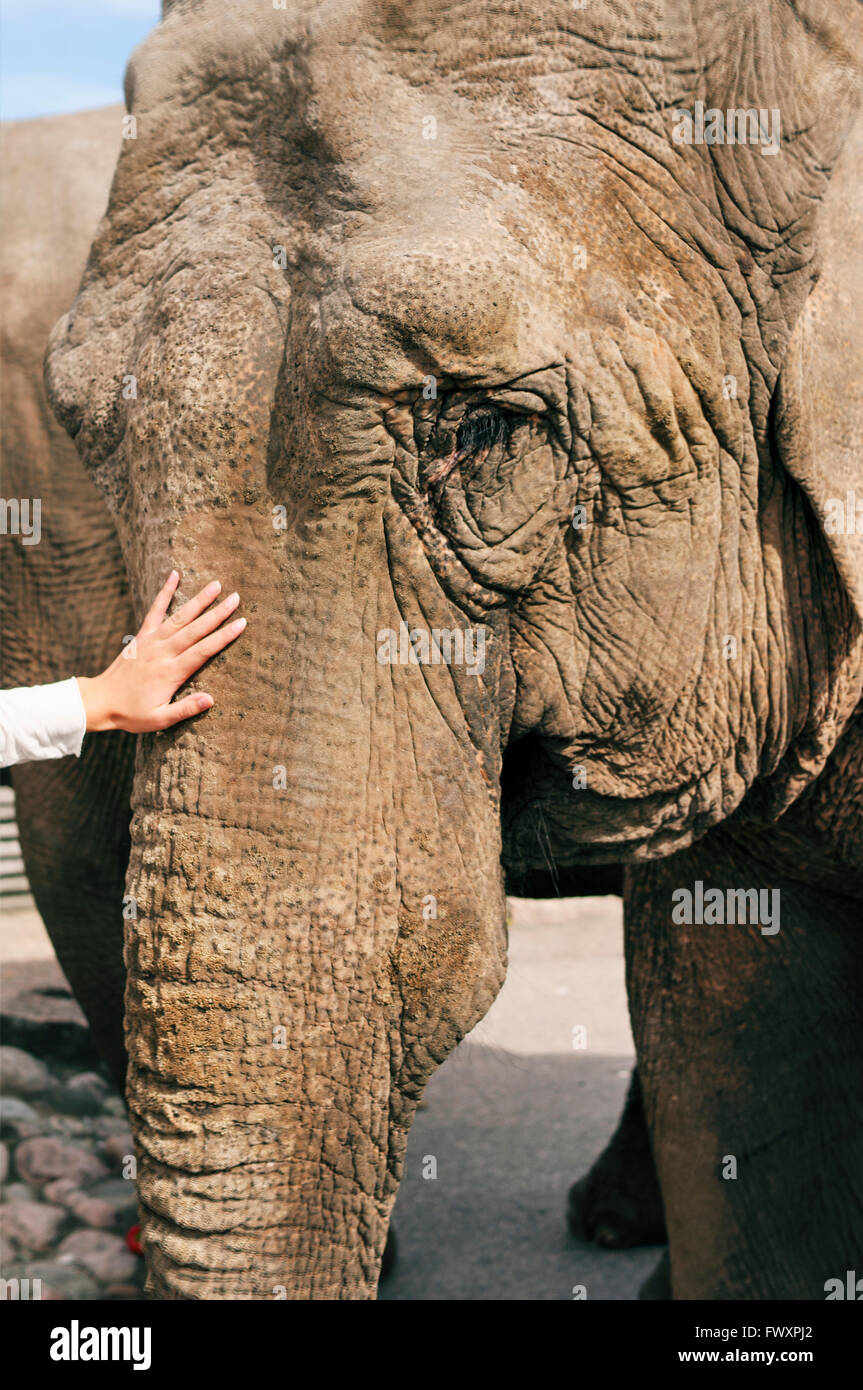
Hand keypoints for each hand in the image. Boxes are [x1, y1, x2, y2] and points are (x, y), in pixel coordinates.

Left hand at [77, 570, 245, 732]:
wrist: (101, 701)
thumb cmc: (132, 714)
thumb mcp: (160, 719)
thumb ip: (186, 709)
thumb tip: (211, 699)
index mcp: (171, 672)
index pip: (203, 651)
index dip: (223, 637)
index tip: (241, 623)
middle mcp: (163, 652)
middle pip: (195, 629)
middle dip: (217, 613)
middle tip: (236, 598)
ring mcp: (152, 641)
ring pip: (180, 617)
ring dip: (198, 600)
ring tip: (216, 585)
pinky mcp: (142, 636)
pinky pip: (155, 610)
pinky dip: (165, 592)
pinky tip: (174, 576)